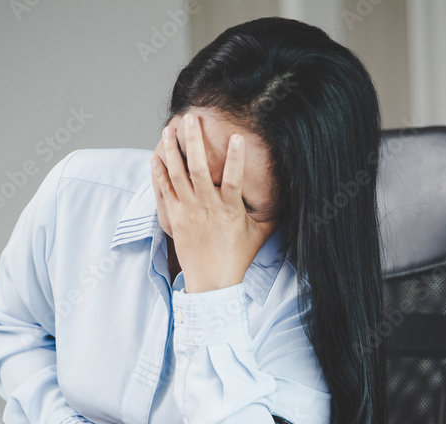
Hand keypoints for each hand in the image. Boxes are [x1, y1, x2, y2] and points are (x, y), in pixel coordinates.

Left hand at [150, 113, 274, 292]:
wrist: (212, 282)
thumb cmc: (238, 258)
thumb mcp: (260, 234)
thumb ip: (272, 214)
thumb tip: (289, 198)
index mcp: (230, 210)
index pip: (233, 178)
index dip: (235, 157)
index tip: (236, 136)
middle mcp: (207, 208)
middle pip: (198, 168)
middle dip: (194, 141)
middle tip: (191, 118)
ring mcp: (188, 212)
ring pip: (177, 175)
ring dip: (172, 151)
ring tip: (169, 130)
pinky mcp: (175, 218)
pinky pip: (165, 191)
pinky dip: (159, 173)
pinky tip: (156, 157)